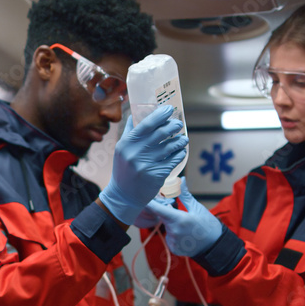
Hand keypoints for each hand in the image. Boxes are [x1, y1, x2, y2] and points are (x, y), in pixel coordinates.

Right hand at [99, 106, 187, 224]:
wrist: (123, 195)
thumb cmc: (123, 169)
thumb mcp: (121, 149)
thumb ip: (129, 131)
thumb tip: (135, 114)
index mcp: (127, 143)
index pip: (147, 124)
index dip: (160, 115)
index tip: (169, 109)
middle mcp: (136, 153)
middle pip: (161, 133)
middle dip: (174, 126)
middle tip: (179, 124)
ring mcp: (147, 165)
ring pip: (170, 147)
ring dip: (180, 141)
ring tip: (183, 139)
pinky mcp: (157, 175)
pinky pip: (174, 161)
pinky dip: (180, 155)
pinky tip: (181, 152)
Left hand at [145, 179, 222, 256]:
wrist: (215, 245)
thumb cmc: (208, 224)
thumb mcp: (197, 208)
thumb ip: (185, 195)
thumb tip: (181, 179)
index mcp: (179, 219)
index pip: (157, 210)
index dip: (149, 203)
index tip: (143, 198)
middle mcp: (173, 231)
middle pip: (162, 217)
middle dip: (167, 212)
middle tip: (179, 212)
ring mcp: (173, 242)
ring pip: (166, 228)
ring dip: (172, 224)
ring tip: (187, 227)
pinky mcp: (174, 248)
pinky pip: (170, 237)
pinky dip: (175, 235)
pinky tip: (186, 235)